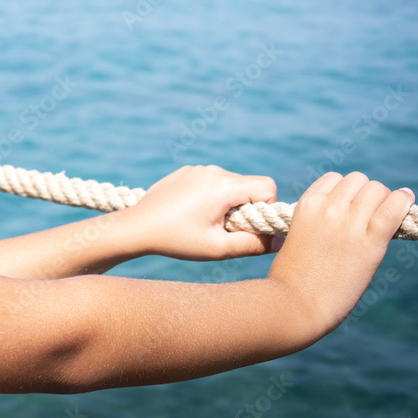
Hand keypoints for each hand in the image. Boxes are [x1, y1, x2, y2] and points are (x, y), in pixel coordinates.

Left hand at [128, 165, 277, 260]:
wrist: (136, 227)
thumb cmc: (176, 239)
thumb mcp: (218, 248)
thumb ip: (254, 244)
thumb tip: (280, 240)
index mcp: (224, 185)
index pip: (268, 187)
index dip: (267, 208)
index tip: (248, 226)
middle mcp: (213, 170)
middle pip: (249, 186)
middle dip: (245, 208)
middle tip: (223, 230)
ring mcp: (197, 169)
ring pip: (230, 184)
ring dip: (227, 203)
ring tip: (203, 223)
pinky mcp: (186, 172)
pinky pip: (211, 182)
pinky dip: (210, 198)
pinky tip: (190, 214)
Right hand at [268, 172, 413, 332]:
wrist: (296, 303)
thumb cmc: (295, 277)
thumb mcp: (300, 236)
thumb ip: (319, 220)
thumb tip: (347, 215)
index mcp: (307, 204)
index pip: (336, 178)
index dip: (348, 192)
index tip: (353, 208)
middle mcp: (328, 207)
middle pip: (359, 180)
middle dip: (367, 194)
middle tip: (371, 216)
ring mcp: (348, 223)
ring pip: (377, 189)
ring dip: (384, 200)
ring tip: (385, 217)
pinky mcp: (370, 242)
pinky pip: (393, 209)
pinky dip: (403, 201)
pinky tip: (406, 201)